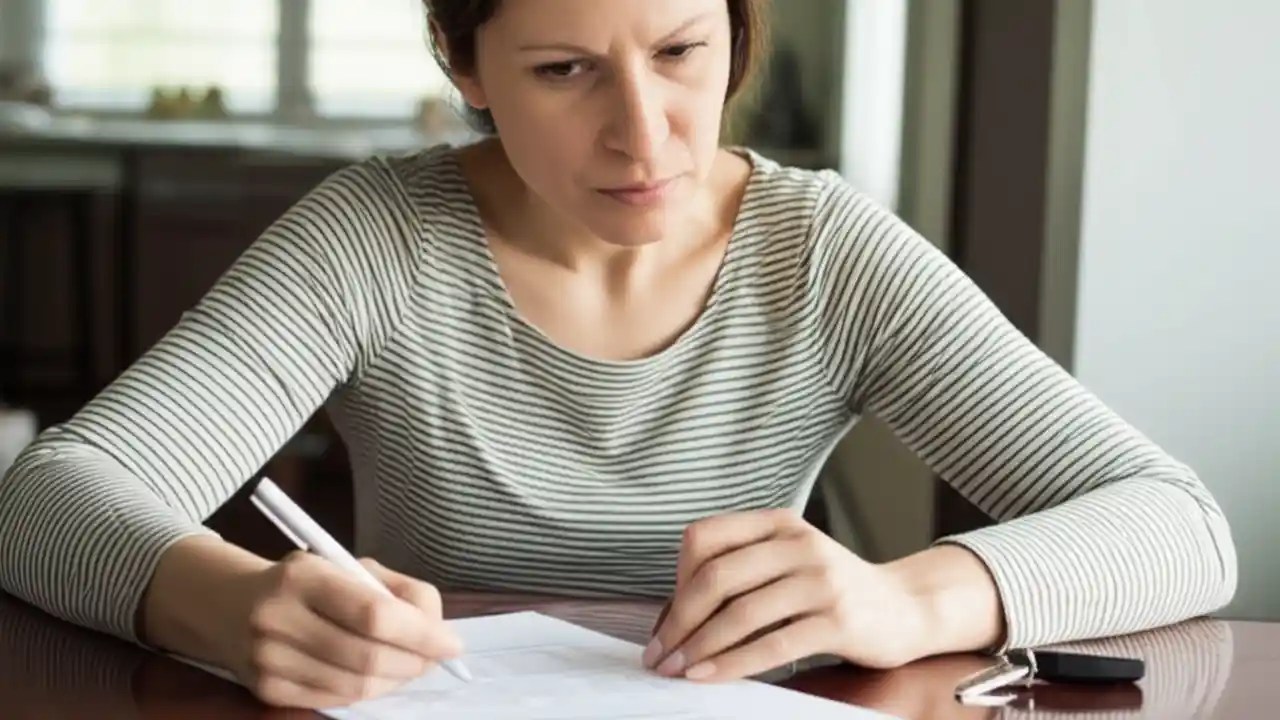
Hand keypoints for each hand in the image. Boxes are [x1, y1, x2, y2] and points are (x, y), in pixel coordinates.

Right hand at [229, 552, 461, 708]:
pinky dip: (367, 692)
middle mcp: (279, 618)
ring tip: (410, 666)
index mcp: (304, 576)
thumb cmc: (306, 582)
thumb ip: (397, 590)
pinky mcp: (266, 690)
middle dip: (415, 662)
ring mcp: (268, 659)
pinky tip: (377, 677)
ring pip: (355, 687)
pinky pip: (334, 700)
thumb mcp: (347, 566)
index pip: (374, 614)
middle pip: (367, 657)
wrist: (228, 605)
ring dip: (396, 680)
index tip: (452, 643)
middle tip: (436, 658)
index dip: (421, 633)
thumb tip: (437, 629)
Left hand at [644, 509, 926, 681]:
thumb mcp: (787, 563)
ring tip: (677, 670)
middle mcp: (798, 544)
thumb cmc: (832, 590)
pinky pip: (773, 645)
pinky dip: (733, 664)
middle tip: (659, 655)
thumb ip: (740, 575)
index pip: (704, 538)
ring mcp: (820, 580)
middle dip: (679, 620)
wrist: (904, 607)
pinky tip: (710, 676)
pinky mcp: (837, 620)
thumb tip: (670, 618)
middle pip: (716, 576)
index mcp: (777, 523)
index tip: (667, 618)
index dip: (676, 579)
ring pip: (741, 613)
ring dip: (700, 647)